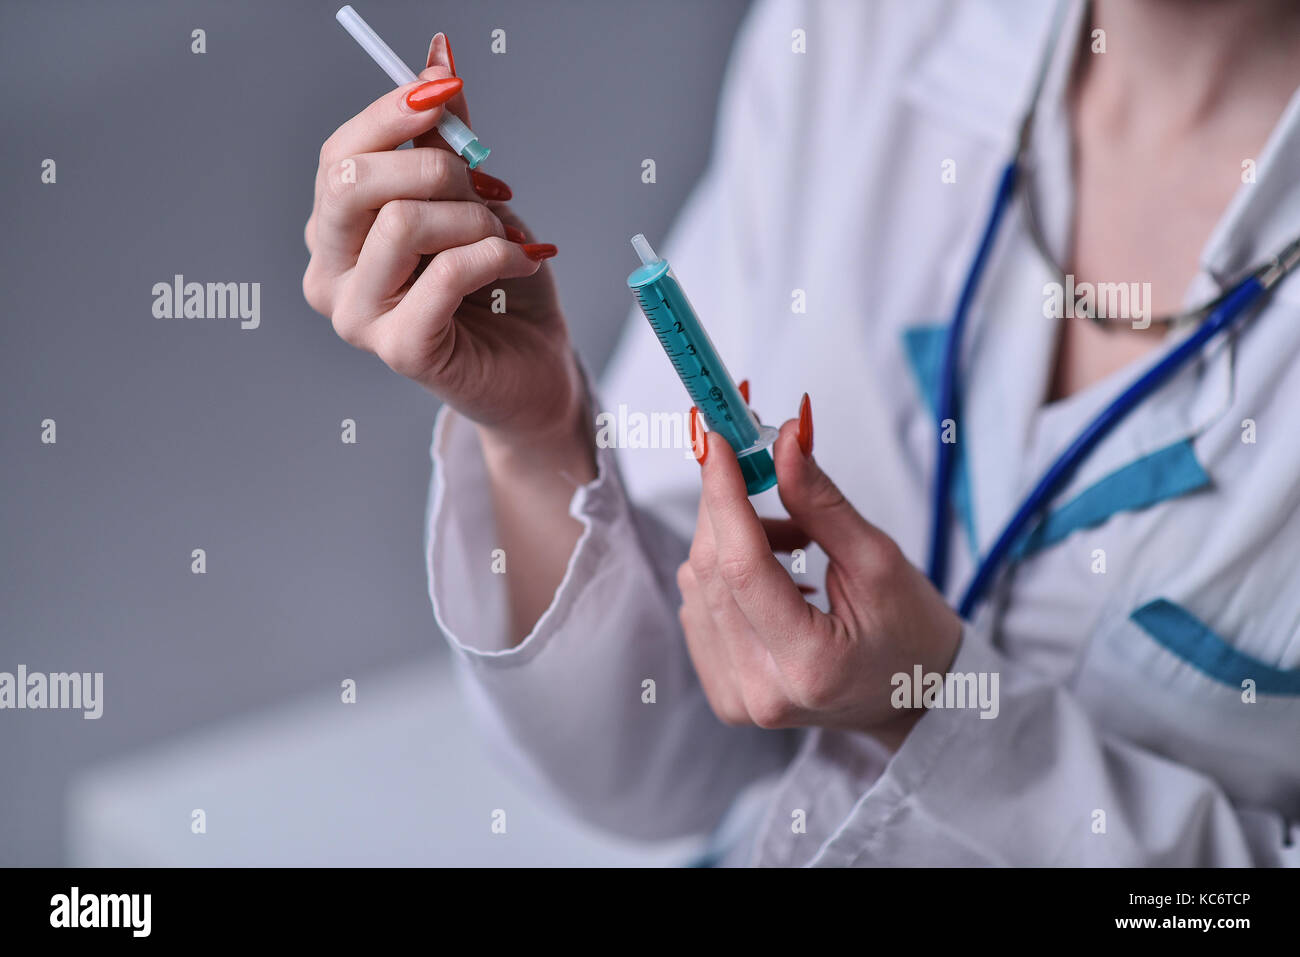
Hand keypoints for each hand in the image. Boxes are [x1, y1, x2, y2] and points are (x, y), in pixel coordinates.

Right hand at [303, 34, 588, 461]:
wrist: (534, 367)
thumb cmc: (498, 288)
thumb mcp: (472, 198)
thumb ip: (447, 137)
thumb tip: (439, 56)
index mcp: (335, 232)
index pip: (339, 155)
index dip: (393, 112)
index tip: (446, 89)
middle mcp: (329, 274)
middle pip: (350, 182)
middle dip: (435, 167)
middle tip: (486, 186)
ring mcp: (357, 317)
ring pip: (402, 223)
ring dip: (473, 217)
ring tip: (505, 235)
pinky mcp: (400, 349)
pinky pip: (447, 273)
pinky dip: (496, 254)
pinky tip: (521, 262)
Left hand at [676, 394, 962, 749]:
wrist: (915, 698)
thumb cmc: (912, 634)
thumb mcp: (879, 561)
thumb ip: (821, 503)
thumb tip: (783, 440)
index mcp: (809, 665)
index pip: (743, 568)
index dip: (724, 496)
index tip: (716, 443)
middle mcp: (762, 692)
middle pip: (713, 574)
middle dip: (725, 506)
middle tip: (751, 461)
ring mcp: (737, 700)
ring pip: (699, 588)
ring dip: (731, 543)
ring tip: (793, 540)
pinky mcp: (724, 694)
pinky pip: (699, 611)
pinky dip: (726, 576)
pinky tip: (773, 573)